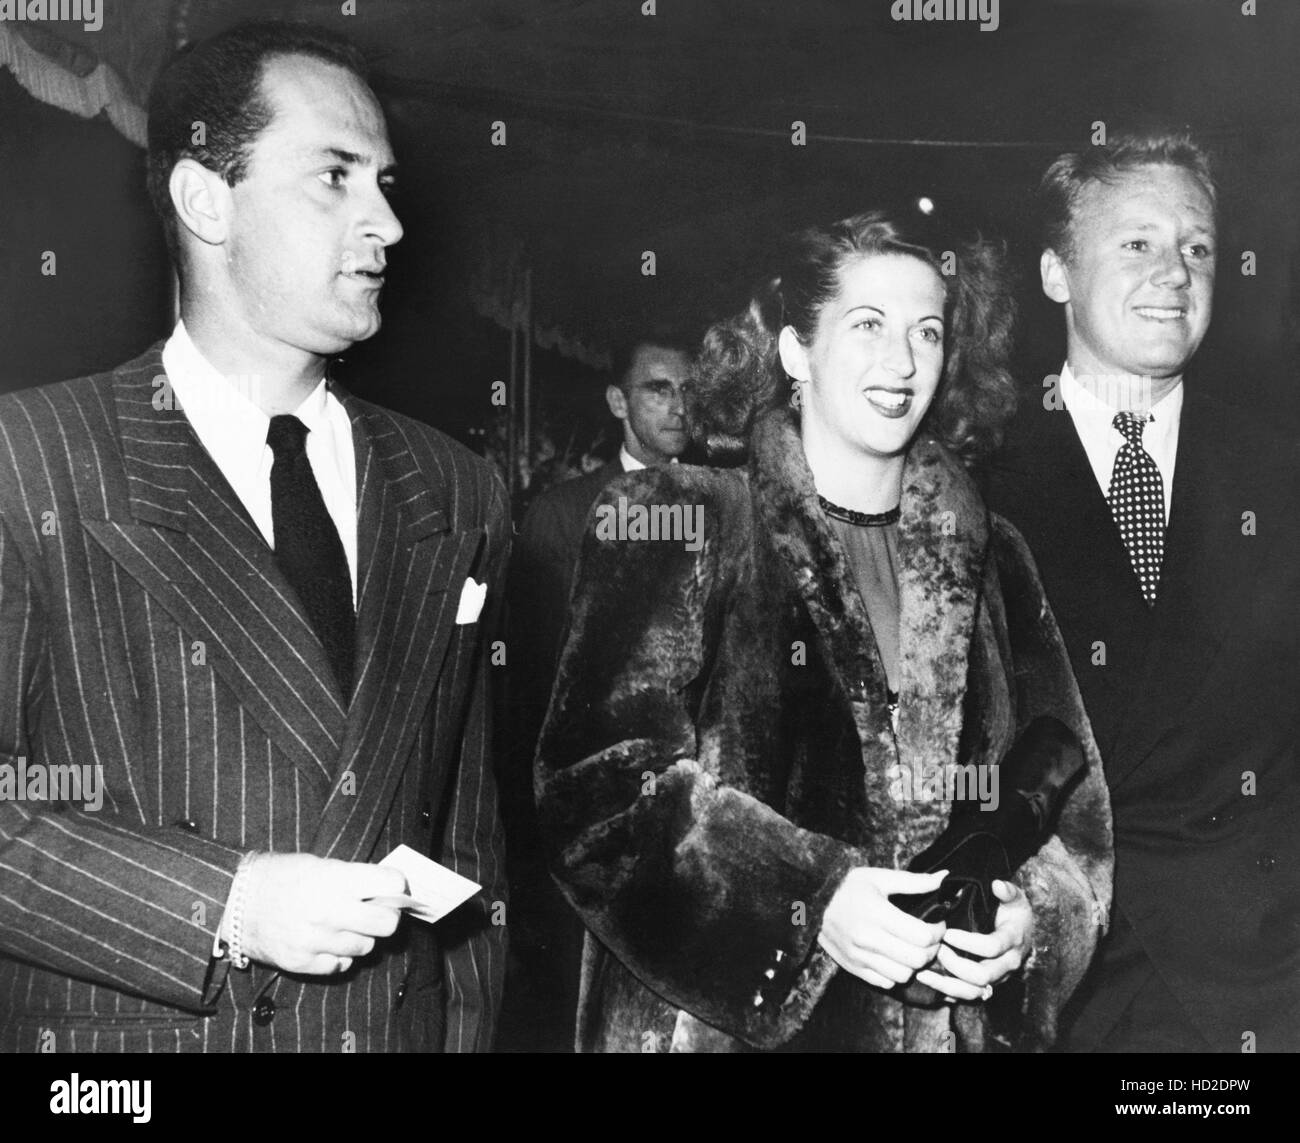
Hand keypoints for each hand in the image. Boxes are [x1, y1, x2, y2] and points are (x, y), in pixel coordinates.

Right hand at [231, 854, 407, 974]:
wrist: (234, 902)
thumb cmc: (280, 876)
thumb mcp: (318, 864)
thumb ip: (353, 877)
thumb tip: (388, 890)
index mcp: (333, 879)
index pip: (390, 884)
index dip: (396, 885)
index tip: (392, 887)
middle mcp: (327, 911)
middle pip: (387, 923)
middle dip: (387, 915)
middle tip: (376, 910)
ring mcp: (315, 940)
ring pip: (366, 946)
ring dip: (361, 936)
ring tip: (344, 924)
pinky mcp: (302, 962)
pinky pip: (341, 965)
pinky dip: (340, 955)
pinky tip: (328, 941)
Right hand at [817, 867, 948, 989]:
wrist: (810, 902)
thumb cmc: (847, 886)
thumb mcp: (878, 877)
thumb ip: (913, 881)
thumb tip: (944, 878)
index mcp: (876, 913)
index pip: (922, 936)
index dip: (938, 931)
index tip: (937, 923)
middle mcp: (867, 938)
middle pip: (917, 959)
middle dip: (932, 949)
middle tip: (930, 938)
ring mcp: (859, 956)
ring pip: (904, 975)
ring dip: (915, 964)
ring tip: (913, 948)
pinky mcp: (853, 968)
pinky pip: (886, 983)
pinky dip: (896, 973)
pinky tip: (895, 957)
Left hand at [916, 878, 1032, 1001]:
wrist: (1021, 932)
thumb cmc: (1012, 911)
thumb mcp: (1014, 897)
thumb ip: (1007, 890)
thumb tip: (997, 884)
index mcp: (1013, 941)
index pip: (991, 947)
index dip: (968, 942)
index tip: (947, 933)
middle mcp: (1007, 964)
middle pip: (982, 975)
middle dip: (955, 964)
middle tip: (936, 949)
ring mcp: (997, 978)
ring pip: (974, 992)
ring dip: (947, 984)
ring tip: (923, 971)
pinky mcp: (986, 986)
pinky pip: (967, 996)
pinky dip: (947, 991)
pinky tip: (927, 980)